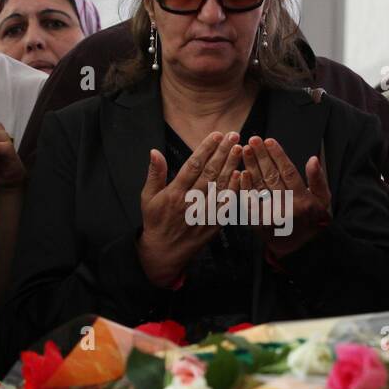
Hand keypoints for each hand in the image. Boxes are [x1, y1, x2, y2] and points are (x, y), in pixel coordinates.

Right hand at [137, 131, 241, 287]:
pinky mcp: (213, 223)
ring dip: (231, 166)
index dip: (206, 149)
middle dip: (223, 152)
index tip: (216, 135)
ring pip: (221, 186)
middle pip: (210, 172)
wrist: (164, 252)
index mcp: (174, 193)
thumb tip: (155, 151)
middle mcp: (190, 202)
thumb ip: (154, 174)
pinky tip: (241, 175)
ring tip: (239, 149)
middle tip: (234, 135)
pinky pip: (226, 204)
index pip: (193, 165)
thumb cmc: (155, 222)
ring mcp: (204, 213)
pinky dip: (234, 189)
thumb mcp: (148, 197)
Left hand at [239, 136, 331, 258]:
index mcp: (302, 200)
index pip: (288, 172)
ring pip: (258, 187)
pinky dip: (244, 188)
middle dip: (261, 156)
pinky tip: (241, 173)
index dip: (277, 155)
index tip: (269, 141)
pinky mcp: (259, 224)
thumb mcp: (323, 200)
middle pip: (270, 176)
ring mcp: (271, 217)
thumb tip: (313, 159)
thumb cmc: (313, 220)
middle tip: (252, 140)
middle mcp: (286, 208)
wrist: (302, 249)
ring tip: (244, 151)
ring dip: (250, 167)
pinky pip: (249, 203)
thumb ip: (318, 179)